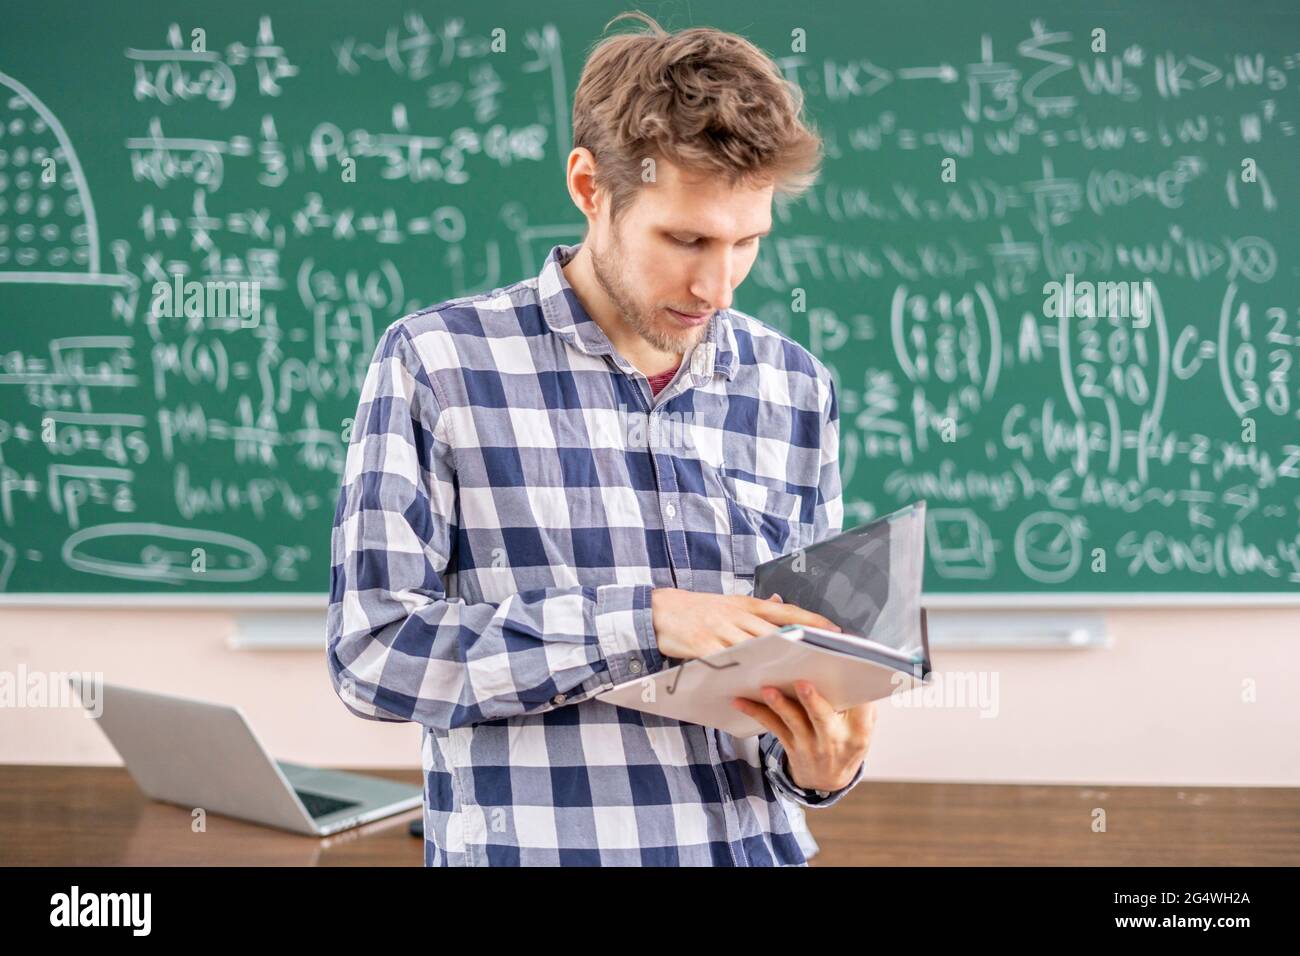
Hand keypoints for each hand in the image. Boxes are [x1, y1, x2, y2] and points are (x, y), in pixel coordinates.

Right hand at [650, 587, 840, 660]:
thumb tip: (779, 604)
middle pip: (777, 631)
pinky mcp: (706, 647)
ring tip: (800, 676)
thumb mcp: (727, 603)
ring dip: (779, 663)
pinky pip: (731, 662)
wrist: (658, 611)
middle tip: (826, 660)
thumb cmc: (695, 610)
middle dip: (803, 646)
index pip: (786, 609)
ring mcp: (721, 631)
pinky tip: (758, 685)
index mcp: (745, 604)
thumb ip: (752, 609)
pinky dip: (745, 673)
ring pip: (757, 647)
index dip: (812, 620)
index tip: (836, 630)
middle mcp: (737, 615)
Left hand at [731, 594, 876, 791]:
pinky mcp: (790, 746)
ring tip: (768, 689)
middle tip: (802, 683)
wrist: (828, 780)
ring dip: (779, 704)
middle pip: (823, 718)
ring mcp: (810, 745)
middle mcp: (834, 740)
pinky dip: (756, 712)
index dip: (855, 690)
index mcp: (859, 731)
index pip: (862, 709)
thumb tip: (849, 661)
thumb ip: (860, 701)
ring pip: (793, 722)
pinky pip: (772, 726)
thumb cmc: (846, 740)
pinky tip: (740, 700)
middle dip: (812, 701)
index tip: (847, 667)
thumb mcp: (863, 725)